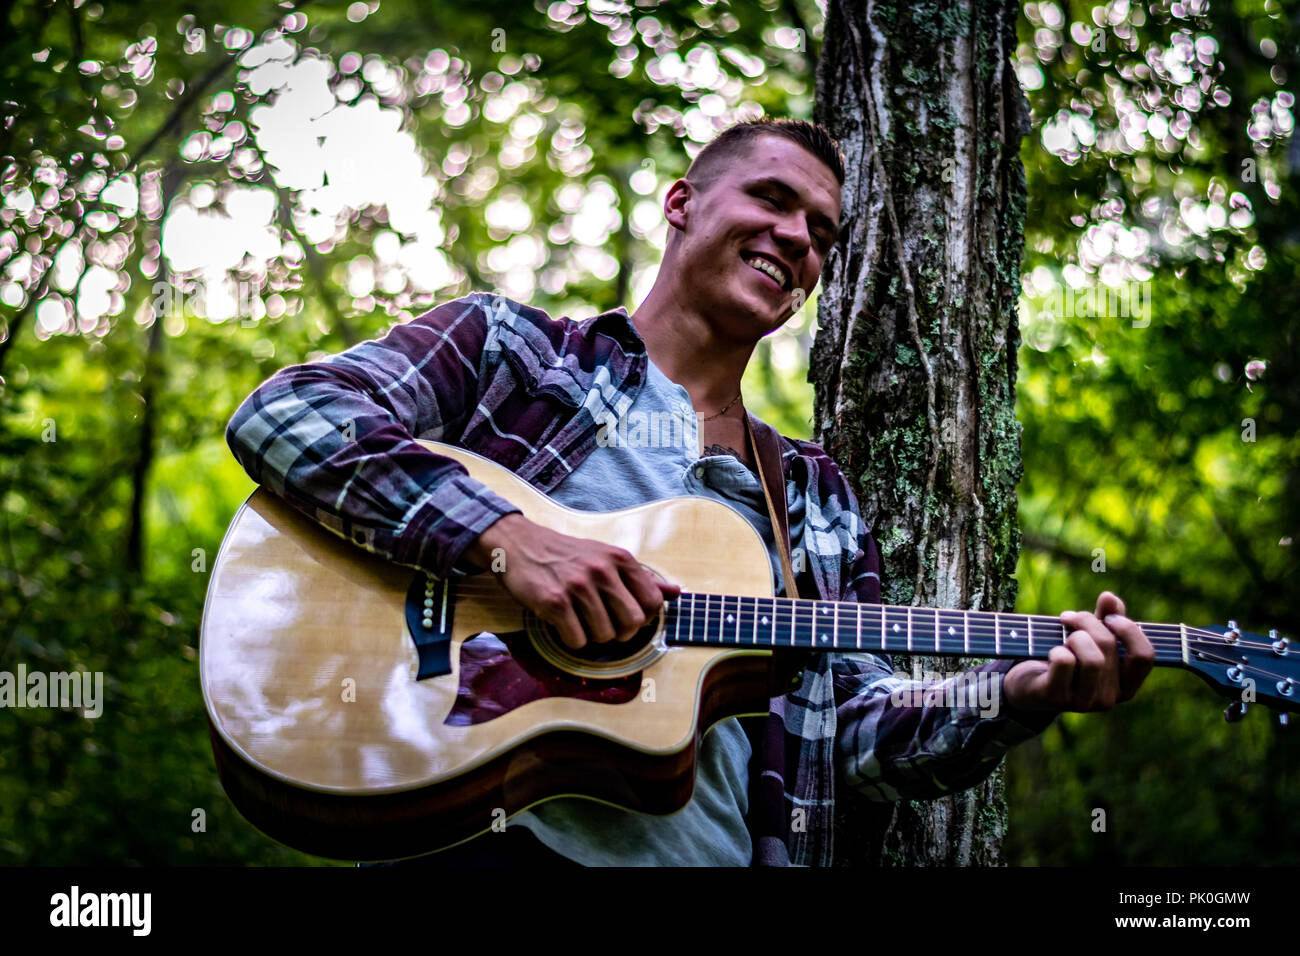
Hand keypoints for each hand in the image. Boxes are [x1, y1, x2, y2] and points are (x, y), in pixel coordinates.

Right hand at [465, 513, 679, 650]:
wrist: (519, 544)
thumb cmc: (566, 554)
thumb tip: (675, 593)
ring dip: (593, 637)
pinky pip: (577, 640)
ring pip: (605, 636)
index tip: (627, 616)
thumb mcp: (606, 557)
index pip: (653, 602)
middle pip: (633, 623)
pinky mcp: (555, 602)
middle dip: (621, 634)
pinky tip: (563, 623)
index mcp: (619, 558)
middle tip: (605, 626)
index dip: (643, 618)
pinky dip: (572, 639)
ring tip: (580, 620)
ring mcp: (578, 586)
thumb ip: (640, 577)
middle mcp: (602, 570)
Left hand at [1003, 591, 1154, 713]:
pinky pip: (1065, 662)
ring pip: (1092, 658)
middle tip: (1069, 617)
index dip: (1128, 630)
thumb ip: (1106, 617)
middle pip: (1110, 646)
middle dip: (1087, 621)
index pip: (1145, 656)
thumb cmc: (1067, 657)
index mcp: (1126, 686)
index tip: (1108, 617)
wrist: (1030, 685)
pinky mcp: (1057, 698)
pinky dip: (1057, 649)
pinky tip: (1052, 653)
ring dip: (1074, 637)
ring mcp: (1084, 703)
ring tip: (1063, 639)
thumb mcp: (1090, 637)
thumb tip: (1109, 597)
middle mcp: (1110, 699)